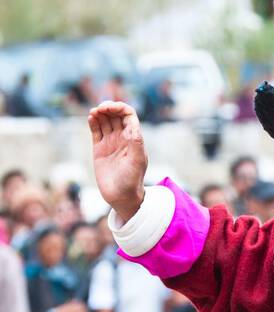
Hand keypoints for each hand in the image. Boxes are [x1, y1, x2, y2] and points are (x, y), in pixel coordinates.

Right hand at [88, 101, 147, 220]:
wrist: (121, 197)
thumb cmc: (131, 181)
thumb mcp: (136, 162)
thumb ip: (135, 143)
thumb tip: (131, 126)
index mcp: (134, 138)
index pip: (128, 114)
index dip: (119, 107)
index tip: (110, 107)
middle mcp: (122, 138)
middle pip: (115, 114)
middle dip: (108, 108)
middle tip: (100, 109)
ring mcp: (110, 142)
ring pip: (105, 120)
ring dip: (99, 113)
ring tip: (94, 113)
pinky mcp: (99, 149)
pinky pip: (96, 130)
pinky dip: (93, 121)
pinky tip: (91, 118)